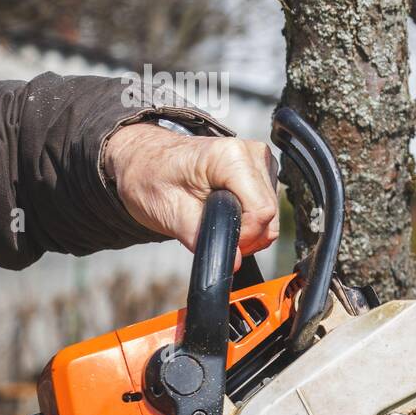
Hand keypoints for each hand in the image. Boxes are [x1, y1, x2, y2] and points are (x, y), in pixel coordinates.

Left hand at [105, 123, 280, 269]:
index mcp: (230, 156)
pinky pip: (267, 208)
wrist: (144, 159)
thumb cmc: (151, 177)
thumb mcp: (168, 211)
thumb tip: (234, 261)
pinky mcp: (262, 171)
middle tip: (212, 233)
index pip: (261, 211)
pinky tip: (225, 212)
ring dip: (247, 229)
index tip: (216, 238)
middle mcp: (252, 154)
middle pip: (270, 214)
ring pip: (271, 214)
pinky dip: (249, 220)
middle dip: (245, 235)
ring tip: (215, 220)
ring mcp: (260, 161)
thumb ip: (201, 237)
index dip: (243, 235)